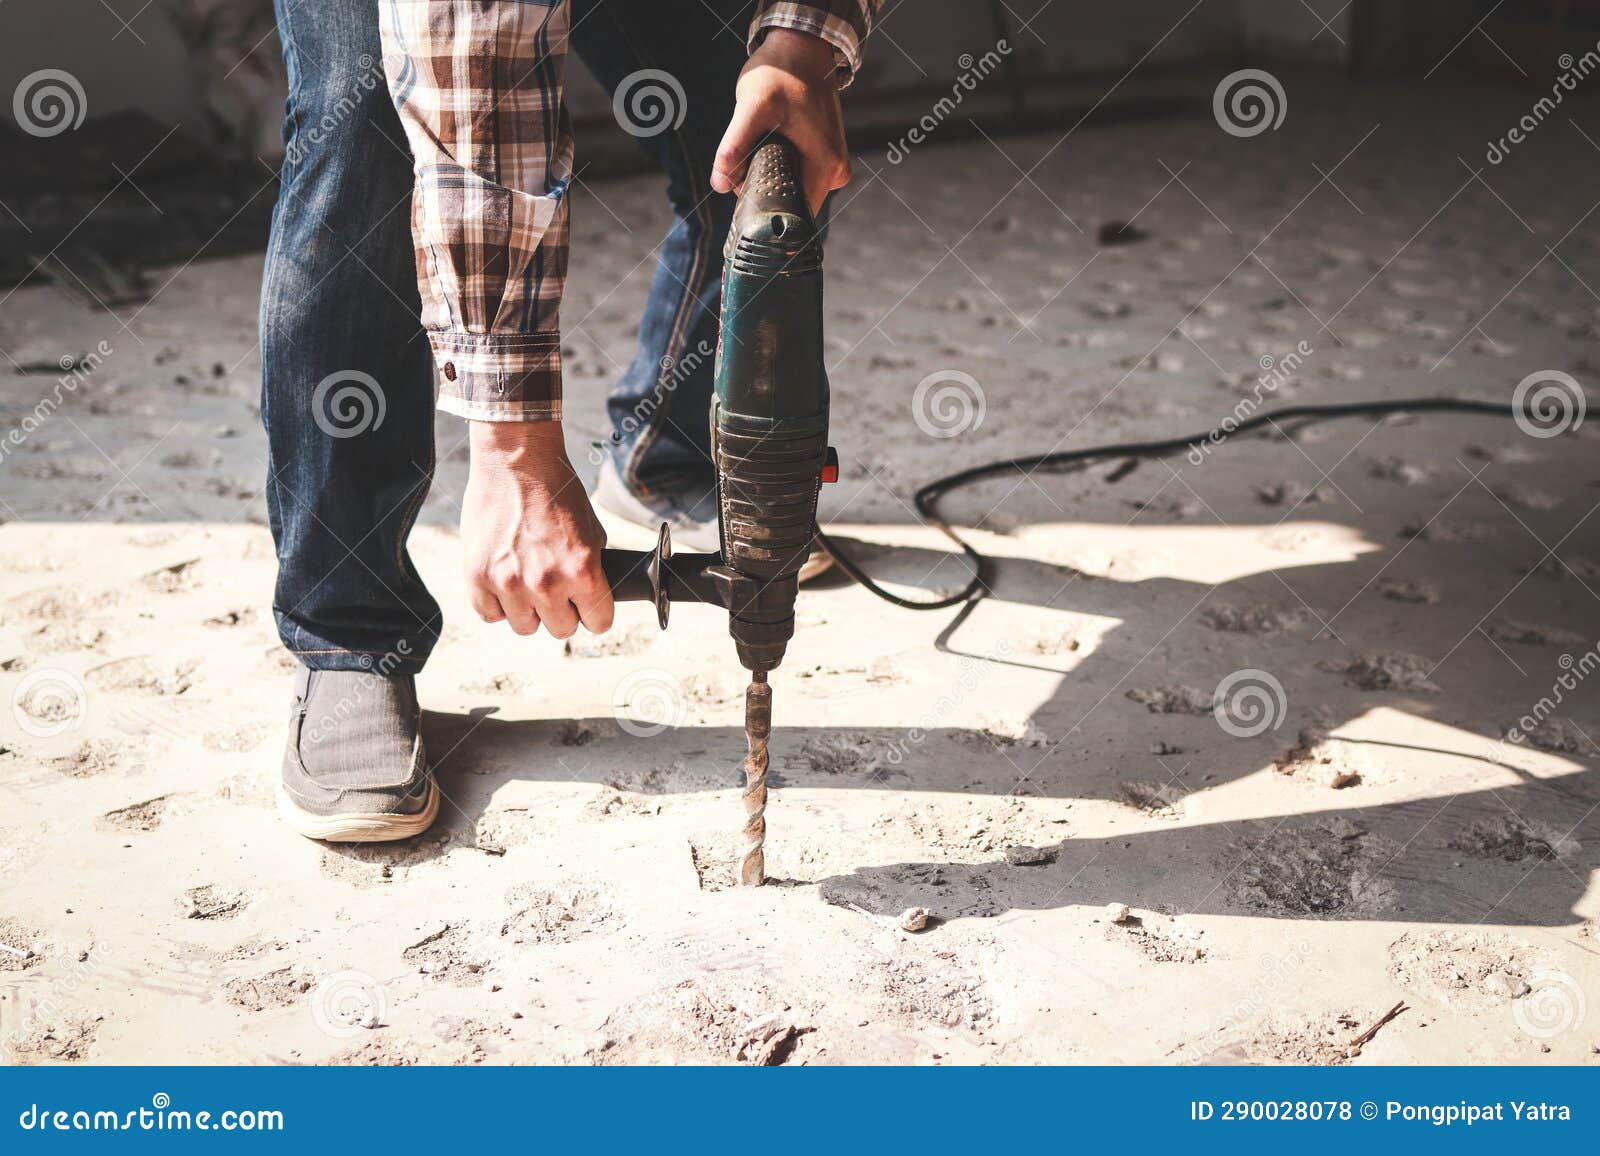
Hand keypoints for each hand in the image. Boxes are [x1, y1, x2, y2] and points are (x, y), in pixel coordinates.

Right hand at [462, 422, 612, 639]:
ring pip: (525, 627)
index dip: (595, 613)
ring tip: (527, 581)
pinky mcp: (477, 577)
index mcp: (581, 571)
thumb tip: (591, 598)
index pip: (598, 623)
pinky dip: (498, 604)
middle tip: (556, 588)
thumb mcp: (592, 531)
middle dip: (563, 611)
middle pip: (562, 630)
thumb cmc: (557, 491)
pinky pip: (490, 615)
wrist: (516, 462)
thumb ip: (592, 570)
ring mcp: (508, 583)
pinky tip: (504, 581)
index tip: (587, 605)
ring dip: (529, 610)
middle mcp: (546, 583)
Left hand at [712, 28, 849, 215]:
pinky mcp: (825, 156)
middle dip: (764, 191)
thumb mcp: (752, 107)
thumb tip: (719, 183)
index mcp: (826, 167)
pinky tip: (768, 145)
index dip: (765, 210)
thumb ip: (734, 146)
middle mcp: (835, 171)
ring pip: (793, 189)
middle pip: (792, 203)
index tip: (743, 200)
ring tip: (757, 148)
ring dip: (770, 177)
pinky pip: (798, 174)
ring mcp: (832, 164)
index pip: (794, 213)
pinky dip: (778, 167)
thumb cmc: (783, 72)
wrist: (802, 48)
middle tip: (743, 167)